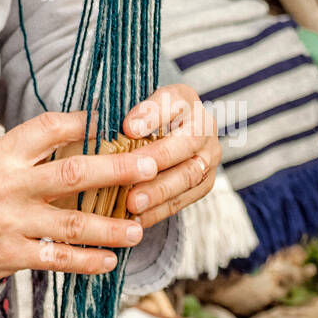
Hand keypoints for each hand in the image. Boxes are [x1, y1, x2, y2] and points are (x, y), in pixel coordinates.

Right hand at [0, 108, 161, 288]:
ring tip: (141, 227)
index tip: (113, 122)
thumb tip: (62, 149)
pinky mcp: (6, 256)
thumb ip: (15, 159)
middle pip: (73, 173)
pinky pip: (56, 259)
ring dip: (113, 226)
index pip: (49, 127)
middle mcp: (6, 184)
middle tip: (152, 164)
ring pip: (74, 223)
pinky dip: (87, 261)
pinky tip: (109, 263)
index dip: (85, 122)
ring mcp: (8, 222)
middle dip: (117, 169)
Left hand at [121, 83, 220, 229]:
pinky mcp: (205, 183)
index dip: (151, 115)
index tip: (127, 128)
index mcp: (184, 98)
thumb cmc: (137, 120)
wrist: (163, 136)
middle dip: (157, 159)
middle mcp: (204, 125)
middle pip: (186, 142)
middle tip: (130, 174)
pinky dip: (160, 210)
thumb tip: (109, 127)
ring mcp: (208, 156)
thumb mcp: (131, 108)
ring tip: (132, 203)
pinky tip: (137, 219)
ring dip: (159, 191)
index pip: (171, 102)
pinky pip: (184, 199)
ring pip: (188, 175)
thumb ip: (123, 114)